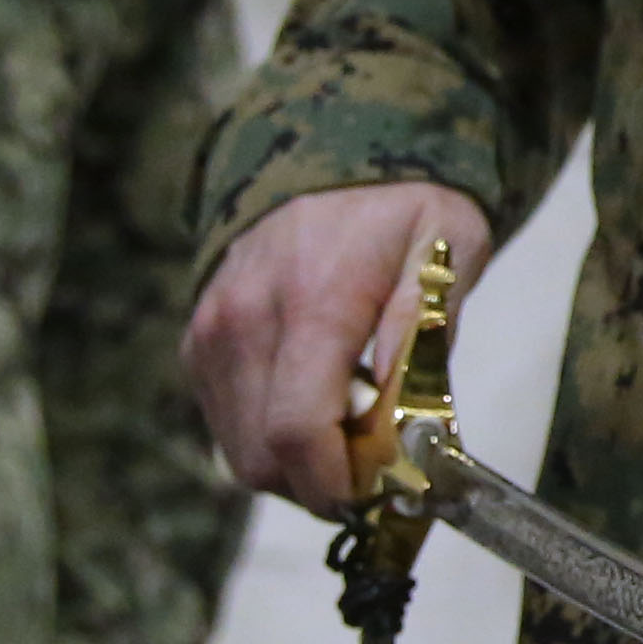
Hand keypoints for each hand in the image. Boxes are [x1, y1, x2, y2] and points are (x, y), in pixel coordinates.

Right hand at [183, 181, 492, 513]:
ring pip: (240, 455)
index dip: (336, 485)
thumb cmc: (402, 210)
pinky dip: (272, 438)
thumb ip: (422, 338)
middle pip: (264, 457)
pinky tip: (318, 404)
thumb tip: (403, 421)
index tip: (381, 494)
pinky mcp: (197, 345)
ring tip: (353, 427)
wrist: (331, 150)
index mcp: (312, 301)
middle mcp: (244, 320)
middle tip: (378, 466)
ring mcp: (210, 334)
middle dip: (323, 484)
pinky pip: (228, 426)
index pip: (297, 431)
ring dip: (298, 466)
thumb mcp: (445, 256)